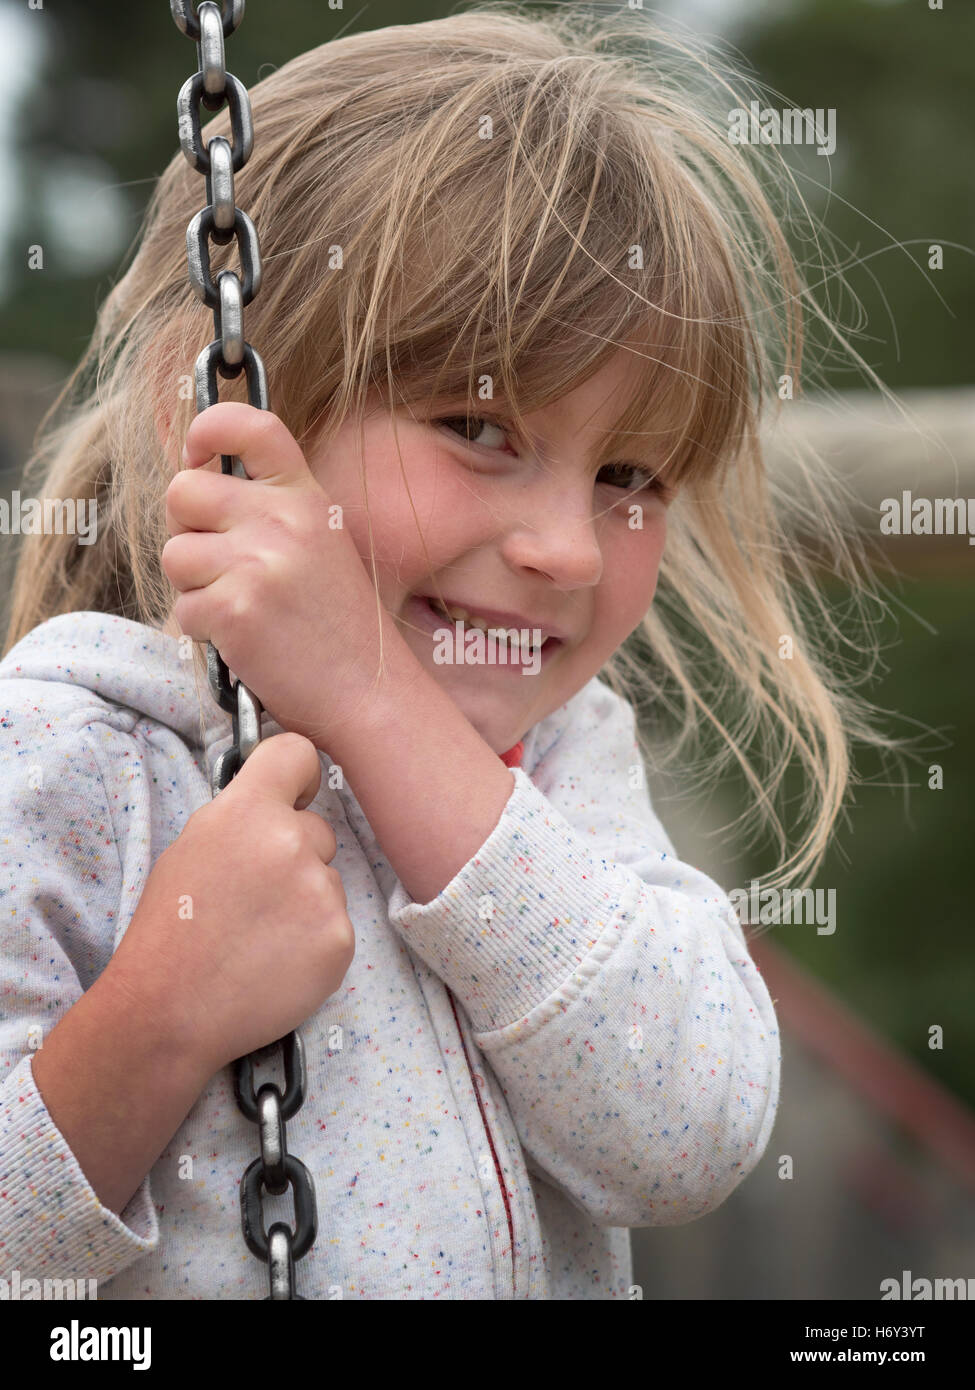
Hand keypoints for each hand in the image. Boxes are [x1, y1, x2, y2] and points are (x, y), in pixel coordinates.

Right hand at [105, 733, 355, 1074]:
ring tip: (257, 936)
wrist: (168, 1009)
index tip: (295, 793)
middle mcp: (291, 843)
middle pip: (317, 830)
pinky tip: (274, 960)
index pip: (297, 753)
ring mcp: (320, 893)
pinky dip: (313, 941)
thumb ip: (239, 817)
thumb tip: (275, 803)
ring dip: (305, 901)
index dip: (298, 776)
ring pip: (328, 881)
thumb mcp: (190, 848)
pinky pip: (336, 924)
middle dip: (296, 855)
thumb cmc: (171, 930)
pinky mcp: (339, 939)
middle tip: (254, 896)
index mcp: (246, 812)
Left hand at [162, 402, 395, 746]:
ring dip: (194, 588)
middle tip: (220, 563)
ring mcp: (258, 562)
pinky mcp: (235, 608)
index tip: (197, 455)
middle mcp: (283, 520)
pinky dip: (204, 631)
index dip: (206, 430)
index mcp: (306, 497)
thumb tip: (192, 485)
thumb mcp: (320, 545)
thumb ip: (268, 509)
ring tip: (243, 610)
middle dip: (186, 529)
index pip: (249, 426)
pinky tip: (245, 641)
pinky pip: (182, 607)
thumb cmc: (338, 626)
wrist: (369, 693)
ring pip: (174, 554)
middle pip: (183, 491)